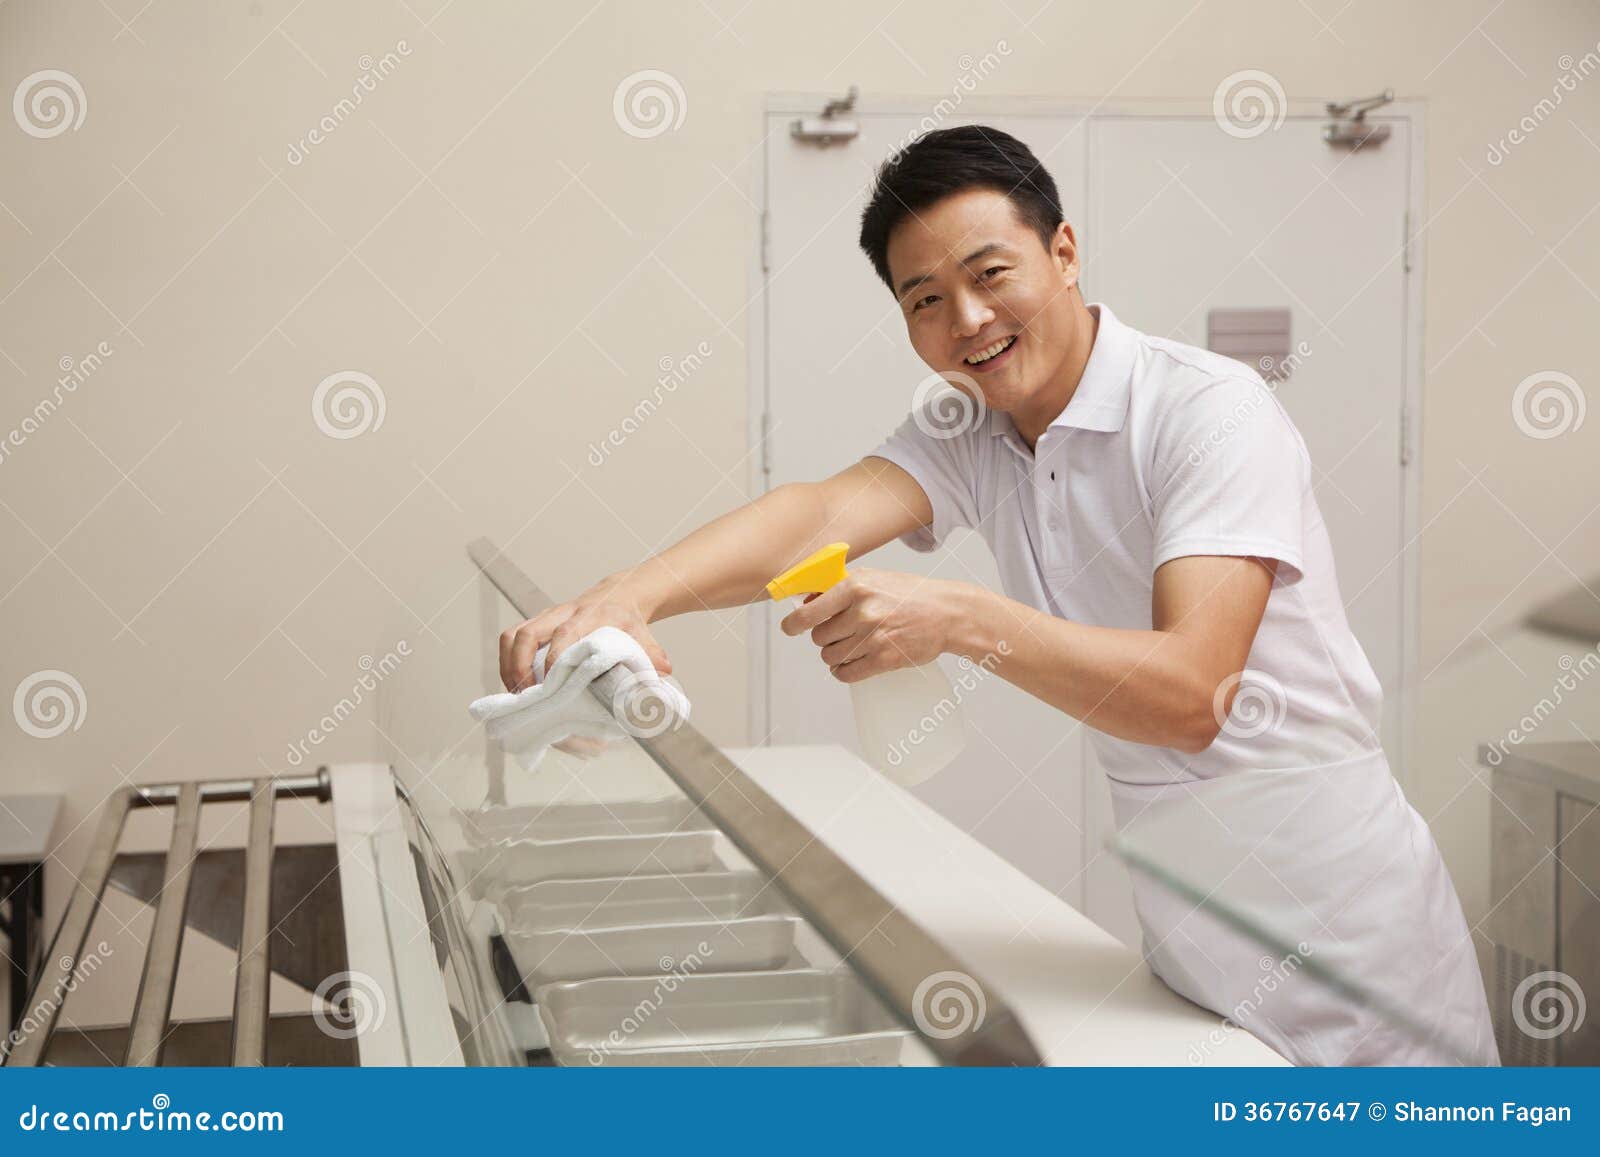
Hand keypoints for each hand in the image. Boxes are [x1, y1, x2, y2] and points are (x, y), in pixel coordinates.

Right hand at [498, 578, 669, 691]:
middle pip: (525, 633)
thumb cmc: (628, 621)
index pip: (564, 634)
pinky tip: (515, 686)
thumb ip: (652, 653)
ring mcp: (544, 619)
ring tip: (515, 695)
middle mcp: (560, 614)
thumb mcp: (643, 635)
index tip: (550, 685)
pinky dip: (507, 663)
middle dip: (518, 666)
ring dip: (507, 666)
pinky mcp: (536, 625)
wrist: (620, 595)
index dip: (553, 660)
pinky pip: (510, 640)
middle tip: (525, 697)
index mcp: (587, 616)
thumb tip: (664, 671)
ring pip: (511, 636)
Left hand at [779, 568, 968, 682]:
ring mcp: (872, 637)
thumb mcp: (874, 579)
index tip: (790, 628)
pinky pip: (846, 673)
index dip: (794, 623)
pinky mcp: (883, 658)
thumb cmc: (910, 595)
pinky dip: (844, 671)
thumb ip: (841, 589)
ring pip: (830, 656)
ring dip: (835, 655)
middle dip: (825, 638)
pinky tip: (852, 663)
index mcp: (855, 586)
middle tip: (841, 633)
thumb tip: (806, 603)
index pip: (809, 611)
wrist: (946, 613)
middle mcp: (861, 611)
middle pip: (819, 637)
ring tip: (852, 647)